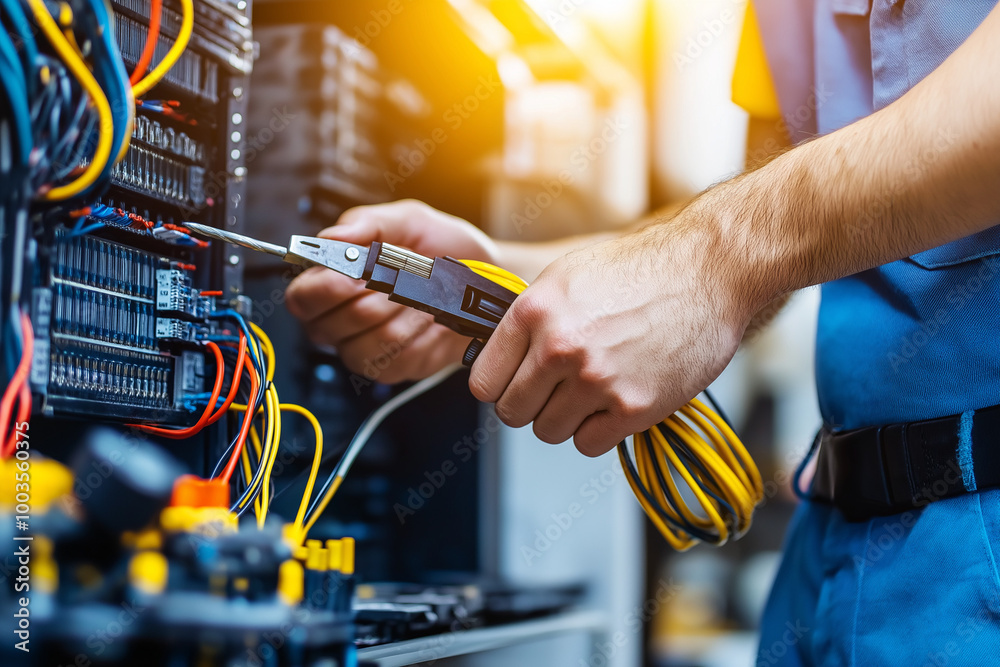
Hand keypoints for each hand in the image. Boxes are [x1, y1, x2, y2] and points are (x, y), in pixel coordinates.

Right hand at [286, 200, 500, 382]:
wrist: (486, 282)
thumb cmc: (445, 250)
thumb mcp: (410, 221)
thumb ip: (369, 224)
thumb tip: (332, 237)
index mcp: (331, 281)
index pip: (303, 298)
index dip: (324, 288)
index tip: (356, 273)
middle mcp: (340, 321)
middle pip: (332, 325)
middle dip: (373, 299)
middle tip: (401, 279)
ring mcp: (365, 348)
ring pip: (369, 342)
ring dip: (403, 316)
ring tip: (422, 297)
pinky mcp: (393, 368)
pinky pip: (396, 359)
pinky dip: (420, 336)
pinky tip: (431, 320)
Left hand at [468, 216, 754, 456]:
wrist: (708, 271)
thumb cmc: (640, 269)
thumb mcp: (566, 277)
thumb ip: (528, 320)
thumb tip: (498, 358)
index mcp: (534, 311)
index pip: (483, 381)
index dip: (499, 385)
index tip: (513, 382)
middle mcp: (559, 347)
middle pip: (512, 412)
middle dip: (530, 404)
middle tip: (557, 389)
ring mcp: (596, 380)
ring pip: (549, 432)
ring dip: (566, 419)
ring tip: (593, 389)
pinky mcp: (634, 407)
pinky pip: (588, 444)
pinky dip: (598, 430)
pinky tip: (614, 401)